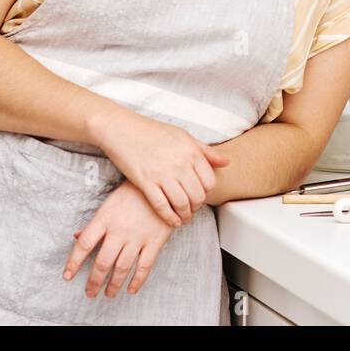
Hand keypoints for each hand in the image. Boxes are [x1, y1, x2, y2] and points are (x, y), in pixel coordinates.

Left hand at [64, 180, 173, 298]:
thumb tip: (77, 236)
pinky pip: (145, 266)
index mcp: (105, 219)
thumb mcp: (109, 203)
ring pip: (122, 267)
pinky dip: (137, 281)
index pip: (84, 244)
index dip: (74, 262)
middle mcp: (119, 230)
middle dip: (94, 281)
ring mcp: (138, 237)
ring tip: (108, 294)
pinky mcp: (155, 241)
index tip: (68, 276)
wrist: (162, 185)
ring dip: (114, 284)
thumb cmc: (132, 193)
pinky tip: (131, 289)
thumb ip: (94, 223)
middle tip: (90, 293)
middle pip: (102, 262)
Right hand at [89, 107, 229, 226]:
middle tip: (192, 209)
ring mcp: (162, 174)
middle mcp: (180, 164)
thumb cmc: (153, 131)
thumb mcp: (183, 136)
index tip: (201, 195)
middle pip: (197, 195)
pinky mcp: (145, 182)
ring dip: (185, 215)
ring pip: (182, 203)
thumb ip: (205, 151)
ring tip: (184, 217)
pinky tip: (172, 221)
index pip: (210, 181)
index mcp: (191, 151)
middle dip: (197, 207)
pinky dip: (169, 218)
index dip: (207, 192)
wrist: (123, 129)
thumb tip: (226, 162)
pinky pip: (161, 206)